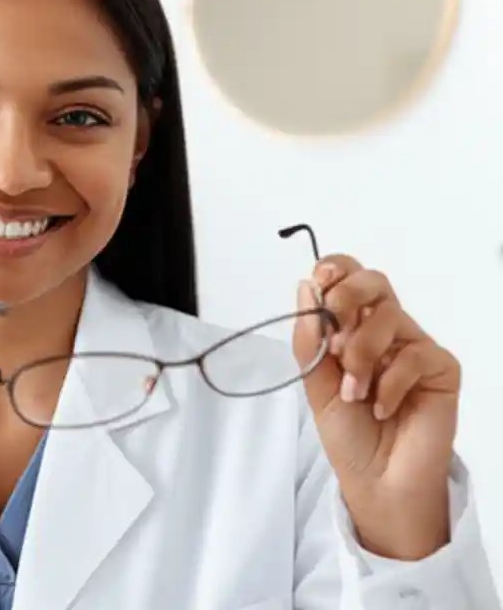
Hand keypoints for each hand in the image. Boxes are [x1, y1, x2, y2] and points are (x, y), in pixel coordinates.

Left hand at [292, 254, 460, 560]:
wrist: (375, 479)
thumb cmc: (348, 431)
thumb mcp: (314, 382)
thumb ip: (310, 339)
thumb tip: (306, 287)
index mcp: (354, 326)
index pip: (350, 277)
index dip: (337, 269)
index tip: (319, 281)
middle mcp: (386, 330)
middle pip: (375, 283)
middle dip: (347, 299)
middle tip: (333, 339)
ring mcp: (415, 347)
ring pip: (389, 317)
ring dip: (360, 356)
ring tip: (353, 394)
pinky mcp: (441, 369)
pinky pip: (414, 355)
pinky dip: (389, 383)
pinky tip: (382, 409)